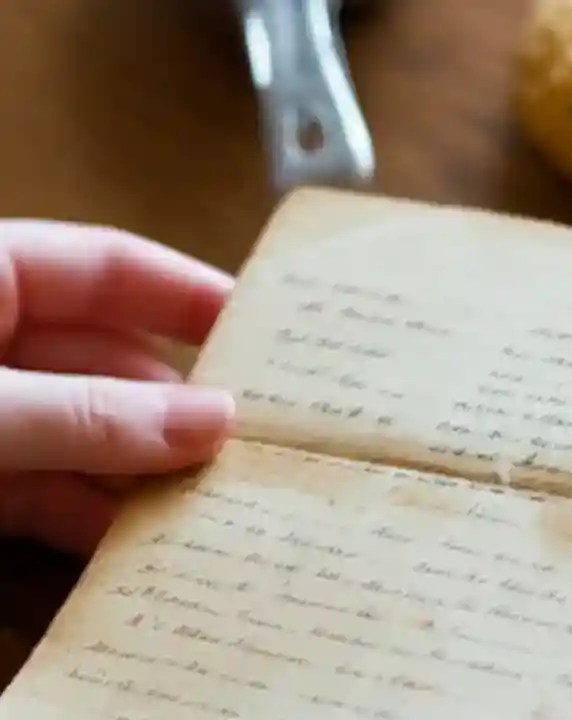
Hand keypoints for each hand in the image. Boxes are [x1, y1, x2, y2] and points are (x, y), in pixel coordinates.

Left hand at [0, 220, 235, 555]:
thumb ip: (87, 415)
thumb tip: (216, 421)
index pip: (109, 268)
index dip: (190, 295)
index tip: (269, 334)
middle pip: (108, 361)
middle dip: (179, 406)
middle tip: (260, 443)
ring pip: (85, 436)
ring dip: (145, 474)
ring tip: (222, 504)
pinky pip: (45, 495)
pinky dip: (91, 521)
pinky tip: (147, 546)